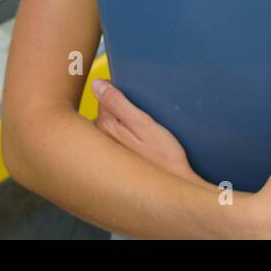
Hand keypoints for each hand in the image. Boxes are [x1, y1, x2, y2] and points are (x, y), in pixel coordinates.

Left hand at [91, 78, 209, 187]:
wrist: (174, 186)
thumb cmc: (164, 156)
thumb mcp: (144, 124)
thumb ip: (119, 103)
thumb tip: (96, 84)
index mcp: (104, 126)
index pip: (103, 94)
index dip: (119, 90)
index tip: (134, 96)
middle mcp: (99, 138)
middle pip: (103, 109)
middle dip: (117, 106)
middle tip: (140, 118)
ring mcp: (105, 150)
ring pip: (108, 123)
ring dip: (120, 121)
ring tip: (140, 132)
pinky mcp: (112, 159)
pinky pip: (112, 137)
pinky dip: (123, 135)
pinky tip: (137, 145)